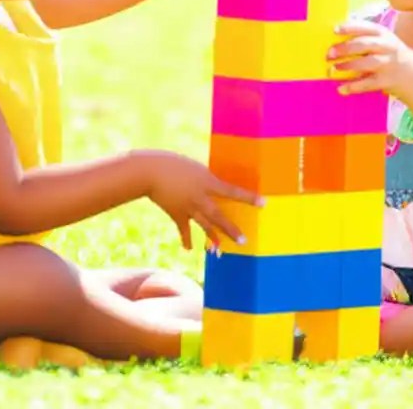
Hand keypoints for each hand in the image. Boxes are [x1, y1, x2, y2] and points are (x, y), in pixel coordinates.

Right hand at [136, 150, 264, 250]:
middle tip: (244, 242)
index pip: (232, 191)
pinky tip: (189, 249)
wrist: (149, 171)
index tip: (264, 204)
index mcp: (207, 181)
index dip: (248, 197)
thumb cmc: (172, 163)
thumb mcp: (194, 168)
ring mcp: (188, 207)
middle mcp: (200, 197)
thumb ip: (205, 179)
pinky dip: (186, 239)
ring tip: (220, 250)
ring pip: (204, 225)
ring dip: (212, 238)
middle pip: (219, 216)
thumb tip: (213, 190)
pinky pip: (183, 229)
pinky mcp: (176, 213)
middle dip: (231, 229)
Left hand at [328, 20, 412, 95]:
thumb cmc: (389, 55)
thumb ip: (363, 39)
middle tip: (329, 53)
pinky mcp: (387, 81)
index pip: (365, 27)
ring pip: (367, 63)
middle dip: (346, 48)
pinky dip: (354, 87)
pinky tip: (341, 89)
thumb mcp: (382, 42)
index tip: (334, 30)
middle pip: (364, 44)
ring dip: (348, 66)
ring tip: (334, 69)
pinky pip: (368, 84)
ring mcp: (388, 64)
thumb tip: (334, 43)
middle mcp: (386, 47)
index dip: (349, 28)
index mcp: (383, 34)